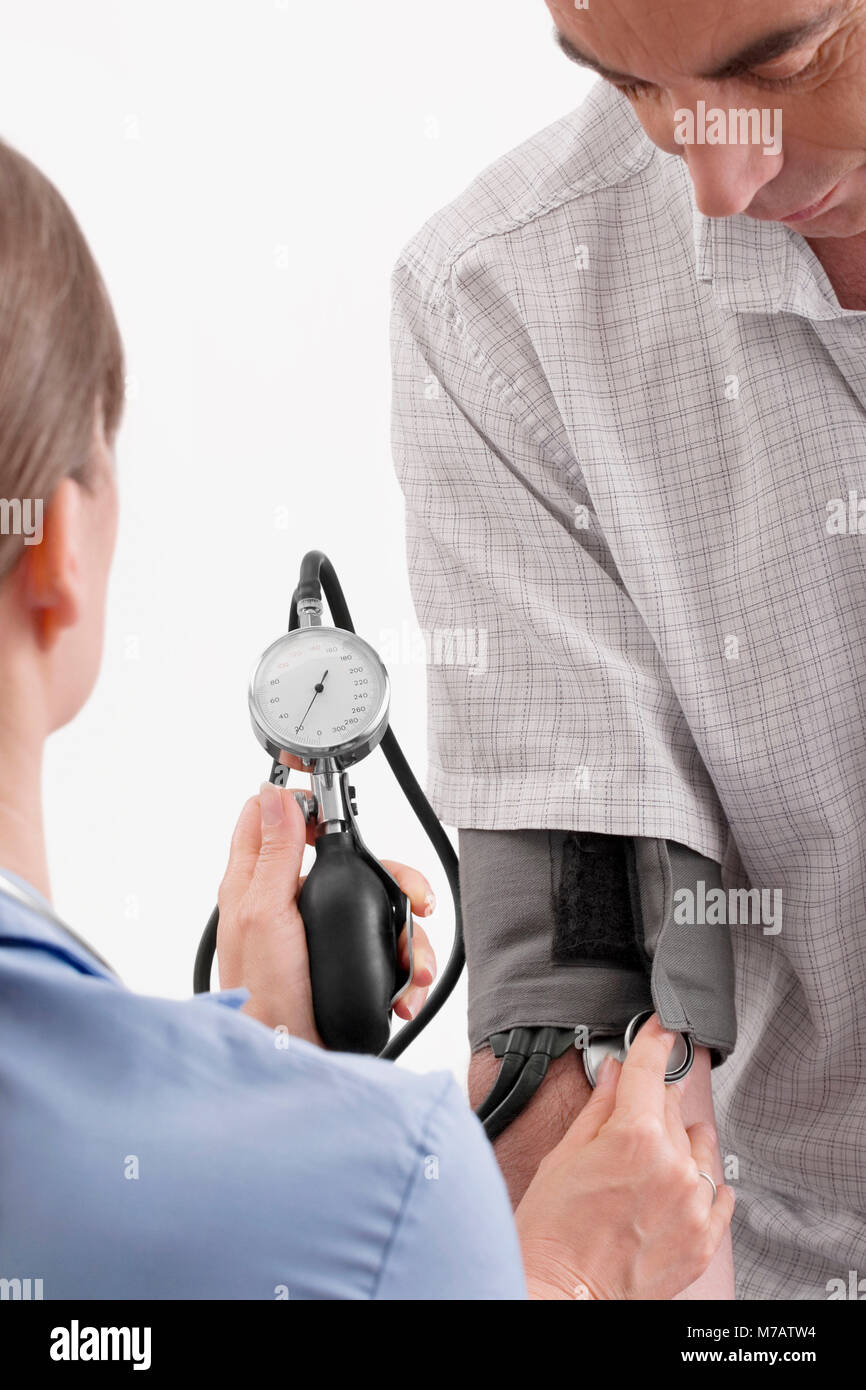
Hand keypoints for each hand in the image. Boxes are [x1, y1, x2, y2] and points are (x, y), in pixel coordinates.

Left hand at [216, 780, 437, 1042]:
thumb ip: (273, 853)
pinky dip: (405, 968)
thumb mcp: (264, 913)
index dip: (305, 803)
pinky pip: (388, 950)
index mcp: (258, 882)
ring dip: (407, 935)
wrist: (287, 1058)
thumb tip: (274, 794)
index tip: (336, 809)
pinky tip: (405, 988)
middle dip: (393, 880)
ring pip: (379, 906)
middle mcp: (291, 902)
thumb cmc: (263, 995)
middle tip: (413, 902)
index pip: (274, 818)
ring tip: (413, 965)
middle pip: (351, 862)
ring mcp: (322, 933)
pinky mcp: (348, 961)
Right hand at [514, 1015, 735, 1299]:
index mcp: (635, 1137)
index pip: (651, 1069)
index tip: (661, 1026)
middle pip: (673, 1106)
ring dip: (679, 1141)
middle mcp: (673, 1166)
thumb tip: (615, 1074)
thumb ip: (598, 1108)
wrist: (561, 1295)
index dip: (654, 1039)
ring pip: (700, 1145)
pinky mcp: (704, 1238)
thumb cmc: (551, 1233)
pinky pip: (719, 1192)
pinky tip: (677, 1184)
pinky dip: (701, 1181)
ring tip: (646, 1161)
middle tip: (626, 1117)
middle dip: (652, 1102)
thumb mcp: (564, 1156)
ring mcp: (693, 1204)